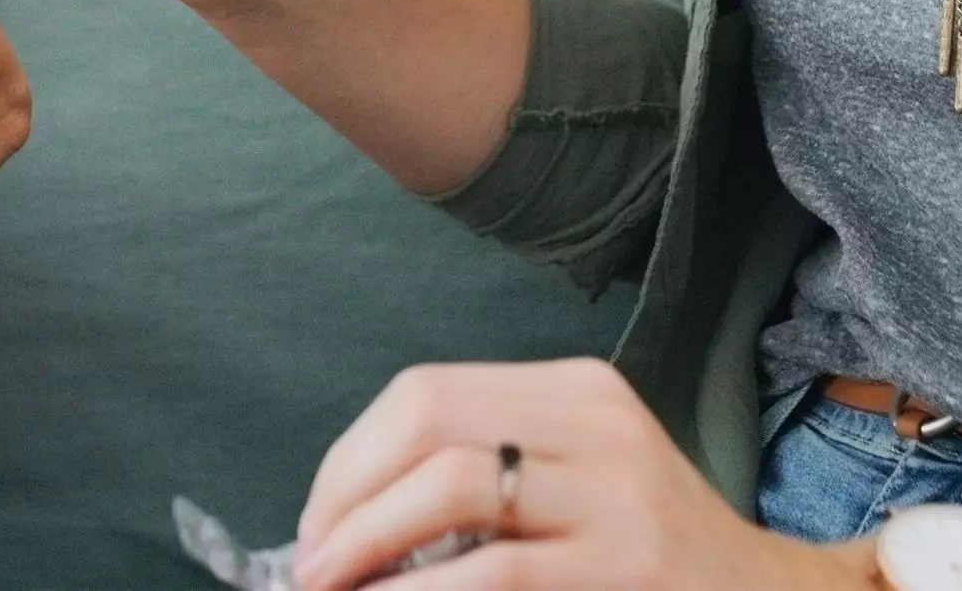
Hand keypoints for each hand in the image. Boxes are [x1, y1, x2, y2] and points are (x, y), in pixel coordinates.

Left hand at [293, 360, 867, 590]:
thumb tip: (345, 512)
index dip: (350, 460)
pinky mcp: (627, 565)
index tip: (316, 523)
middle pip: (426, 421)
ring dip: (367, 542)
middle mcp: (597, 422)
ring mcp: (618, 492)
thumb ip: (485, 472)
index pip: (425, 393)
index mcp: (575, 390)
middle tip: (310, 563)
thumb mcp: (580, 482)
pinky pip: (495, 569)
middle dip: (345, 496)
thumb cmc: (652, 555)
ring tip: (332, 587)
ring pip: (451, 484)